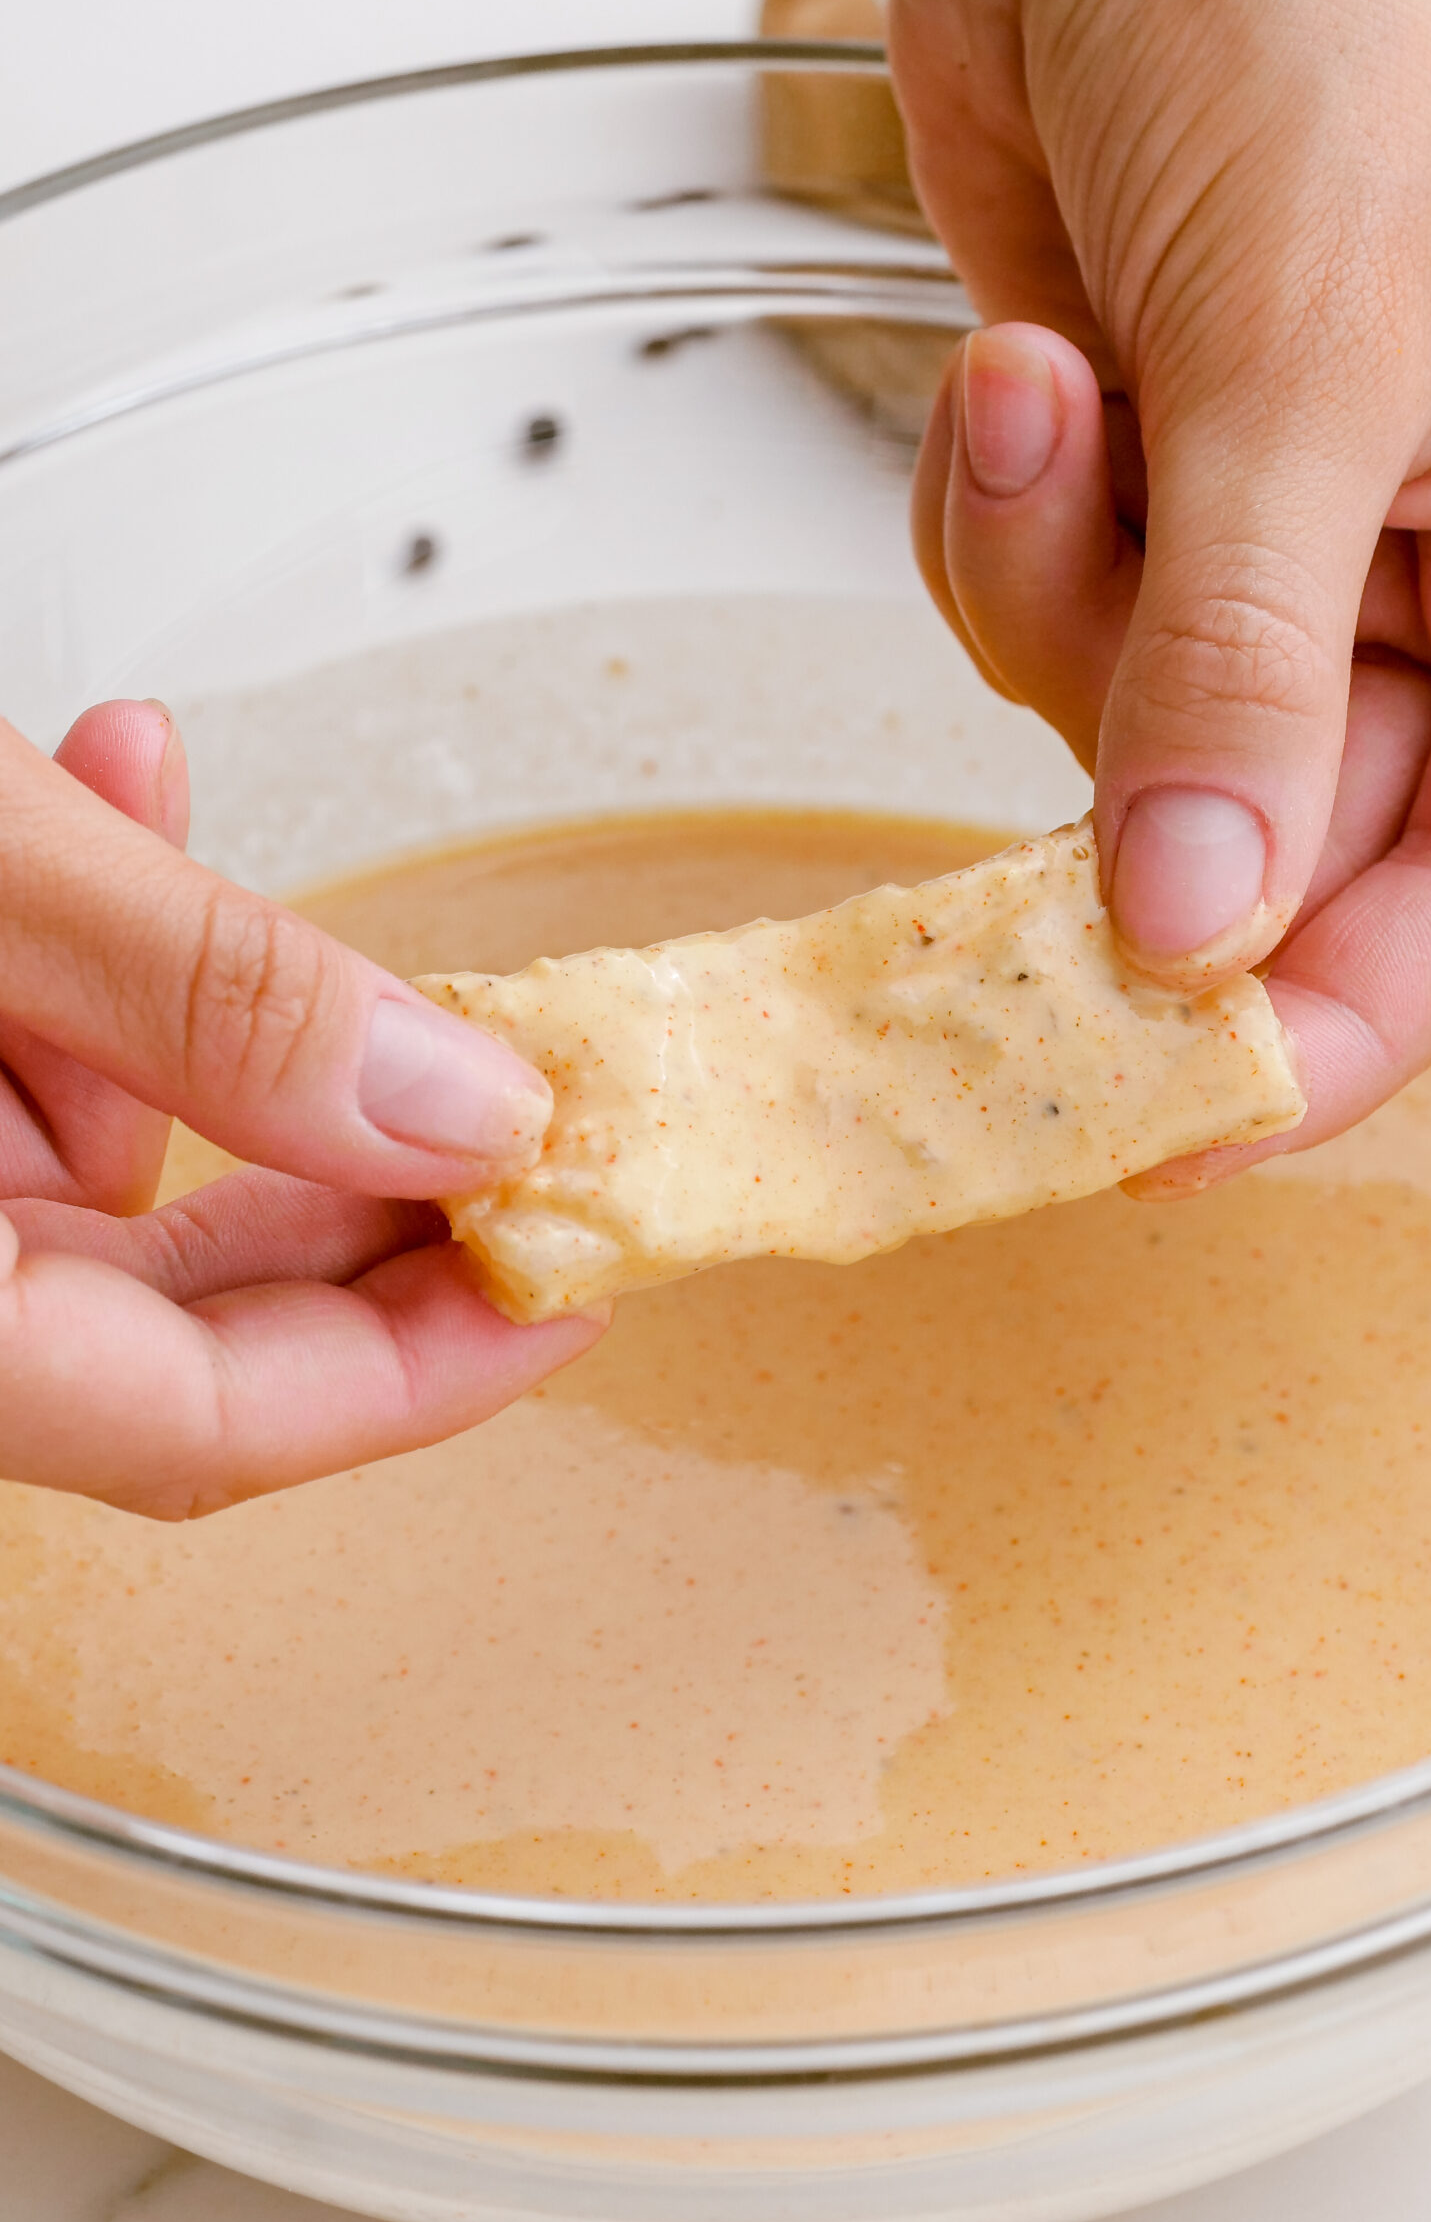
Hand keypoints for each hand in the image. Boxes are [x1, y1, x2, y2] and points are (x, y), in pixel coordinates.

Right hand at [0, 704, 604, 1515]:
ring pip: (98, 1165)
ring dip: (192, 997)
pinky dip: (81, 953)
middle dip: (358, 1179)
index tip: (583, 1288)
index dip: (426, 1373)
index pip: (207, 1426)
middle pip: (176, 1318)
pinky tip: (112, 794)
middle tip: (511, 1108)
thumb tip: (461, 1107)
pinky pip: (16, 1069)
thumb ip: (214, 1002)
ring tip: (212, 850)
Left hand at [747, 0, 1430, 1172]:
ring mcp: (1287, 558)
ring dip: (1060, 609)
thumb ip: (1247, 669)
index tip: (1186, 1121)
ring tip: (1061, 401)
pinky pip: (1039, 636)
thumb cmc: (1316, 13)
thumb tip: (1194, 926)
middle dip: (1146, 820)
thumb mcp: (1310, 365)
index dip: (1345, 1022)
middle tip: (1012, 884)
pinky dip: (1003, 532)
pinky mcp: (1146, 515)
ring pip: (1137, 750)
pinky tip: (1027, 372)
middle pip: (1296, 848)